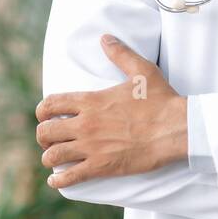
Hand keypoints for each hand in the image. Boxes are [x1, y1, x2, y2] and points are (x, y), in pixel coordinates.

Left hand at [36, 34, 186, 188]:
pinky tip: (57, 180)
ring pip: (53, 156)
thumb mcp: (141, 71)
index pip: (50, 104)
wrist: (176, 129)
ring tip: (54, 158)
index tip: (44, 116)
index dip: (41, 111)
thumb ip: (120, 53)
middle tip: (50, 138)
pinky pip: (70, 177)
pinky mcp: (102, 167)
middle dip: (43, 136)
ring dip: (49, 157)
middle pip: (45, 132)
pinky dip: (59, 181)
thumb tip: (105, 37)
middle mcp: (86, 124)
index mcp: (91, 101)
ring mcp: (92, 147)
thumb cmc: (161, 100)